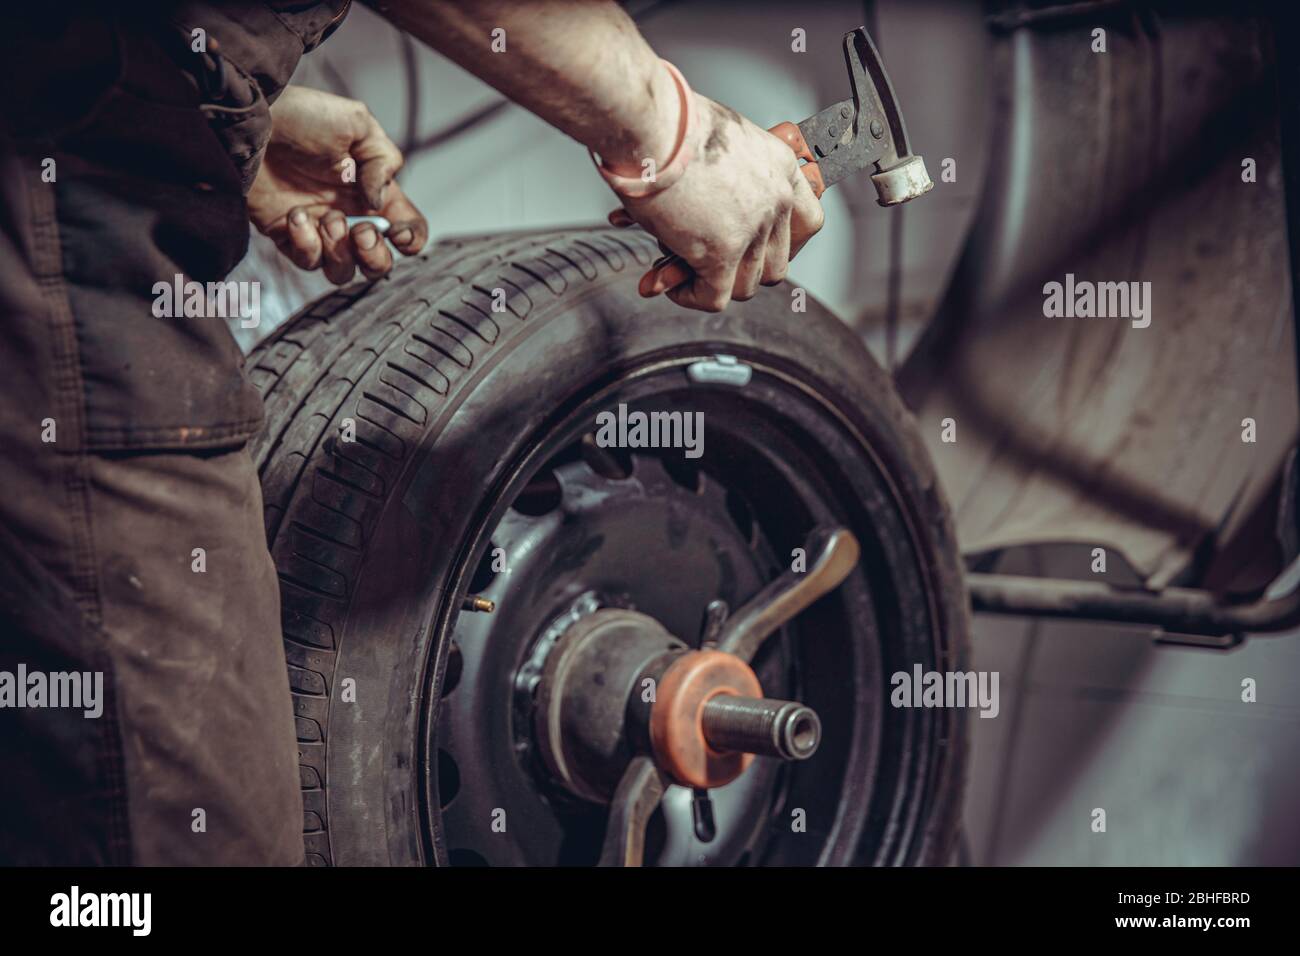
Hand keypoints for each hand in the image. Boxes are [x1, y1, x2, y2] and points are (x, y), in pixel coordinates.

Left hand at [248, 86, 427, 283]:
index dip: (412, 240)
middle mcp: (350, 215)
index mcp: (374, 191)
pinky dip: (306, 244)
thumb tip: (378, 202)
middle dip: (375, 256)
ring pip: (344, 271)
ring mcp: (319, 229)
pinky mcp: (288, 236)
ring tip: (328, 219)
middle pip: (378, 263)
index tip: (397, 233)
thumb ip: (383, 162)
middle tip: (360, 231)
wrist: (252, 121)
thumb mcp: (358, 124)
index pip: (407, 228)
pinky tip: (296, 216)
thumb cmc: (303, 116)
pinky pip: (307, 261)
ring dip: (341, 252)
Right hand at [608, 97, 823, 311]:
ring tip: (679, 267)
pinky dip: (690, 297)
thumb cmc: (670, 125)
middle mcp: (776, 199)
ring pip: (744, 285)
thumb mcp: (717, 142)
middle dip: (740, 270)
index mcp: (780, 167)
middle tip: (707, 263)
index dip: (786, 245)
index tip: (760, 250)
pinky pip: (715, 297)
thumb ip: (729, 176)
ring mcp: (754, 228)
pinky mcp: (723, 251)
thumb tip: (711, 204)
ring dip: (710, 283)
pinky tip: (667, 283)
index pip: (809, 223)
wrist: (649, 124)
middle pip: (775, 264)